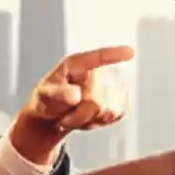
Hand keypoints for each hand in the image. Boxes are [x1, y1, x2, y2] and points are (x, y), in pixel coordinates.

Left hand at [9, 46, 133, 163]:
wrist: (55, 114)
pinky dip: (100, 122)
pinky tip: (89, 117)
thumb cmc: (48, 99)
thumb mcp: (44, 95)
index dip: (113, 55)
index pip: (96, 58)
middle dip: (78, 114)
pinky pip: (117, 115)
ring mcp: (111, 84)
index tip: (129, 52)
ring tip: (74, 114)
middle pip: (96, 100)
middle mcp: (97, 71)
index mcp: (76, 64)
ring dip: (87, 119)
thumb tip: (75, 95)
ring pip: (108, 110)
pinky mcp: (120, 100)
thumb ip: (57, 94)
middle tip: (64, 114)